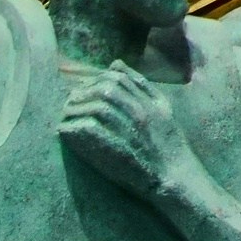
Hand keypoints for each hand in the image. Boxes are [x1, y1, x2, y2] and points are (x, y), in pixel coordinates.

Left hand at [59, 71, 187, 195]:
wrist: (174, 177)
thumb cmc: (169, 144)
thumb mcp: (163, 108)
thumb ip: (142, 85)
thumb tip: (116, 64)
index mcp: (151, 102)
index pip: (118, 79)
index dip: (96, 78)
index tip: (84, 85)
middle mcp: (142, 113)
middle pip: (106, 90)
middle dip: (84, 91)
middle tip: (71, 97)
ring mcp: (131, 131)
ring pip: (97, 108)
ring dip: (77, 108)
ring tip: (67, 112)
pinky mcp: (118, 150)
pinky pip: (91, 133)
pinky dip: (75, 128)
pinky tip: (66, 130)